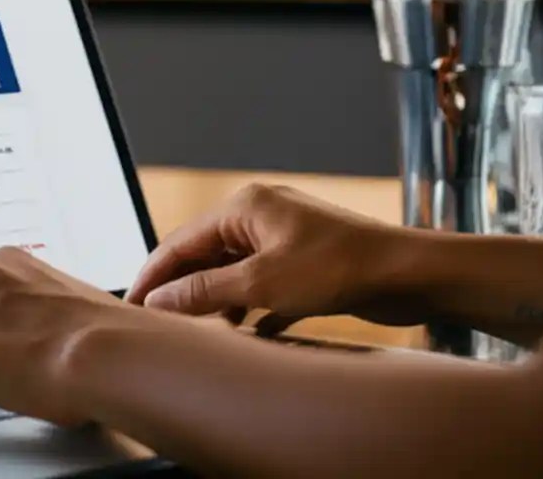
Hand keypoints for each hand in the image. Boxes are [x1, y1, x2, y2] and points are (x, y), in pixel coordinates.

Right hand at [126, 184, 420, 333]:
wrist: (410, 274)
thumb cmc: (339, 267)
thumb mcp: (261, 284)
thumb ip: (204, 292)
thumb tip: (158, 301)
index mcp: (244, 207)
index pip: (180, 242)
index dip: (153, 276)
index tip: (132, 306)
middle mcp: (260, 215)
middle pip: (204, 255)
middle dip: (184, 289)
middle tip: (161, 324)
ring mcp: (285, 238)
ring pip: (233, 272)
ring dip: (217, 301)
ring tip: (203, 333)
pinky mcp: (306, 262)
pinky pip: (263, 285)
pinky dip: (250, 307)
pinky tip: (247, 333)